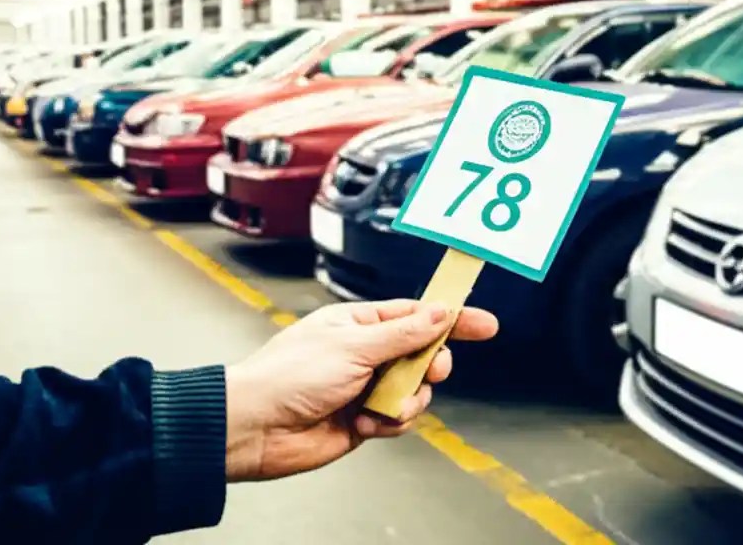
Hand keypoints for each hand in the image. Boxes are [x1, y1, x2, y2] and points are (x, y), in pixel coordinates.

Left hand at [223, 300, 497, 480]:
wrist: (256, 428)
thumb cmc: (288, 376)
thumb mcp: (353, 347)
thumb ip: (403, 334)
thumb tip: (440, 313)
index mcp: (359, 322)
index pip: (416, 314)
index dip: (452, 318)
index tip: (485, 323)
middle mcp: (365, 352)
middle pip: (423, 354)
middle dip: (430, 367)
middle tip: (431, 372)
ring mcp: (365, 386)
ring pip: (415, 390)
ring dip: (405, 400)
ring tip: (379, 406)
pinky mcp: (364, 419)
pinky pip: (398, 418)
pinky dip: (388, 422)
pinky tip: (363, 424)